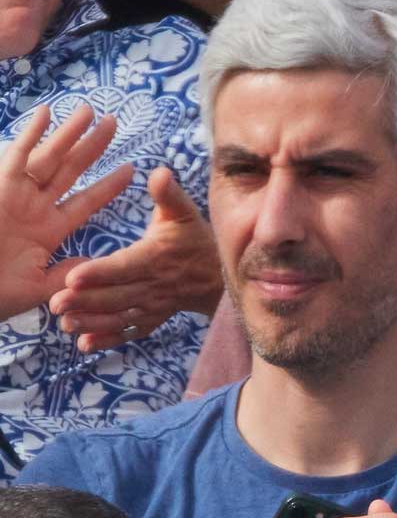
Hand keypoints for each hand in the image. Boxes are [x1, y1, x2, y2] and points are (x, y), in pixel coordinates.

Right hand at [0, 104, 132, 320]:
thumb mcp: (38, 287)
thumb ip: (68, 273)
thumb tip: (97, 264)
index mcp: (49, 230)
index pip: (86, 202)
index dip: (108, 185)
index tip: (131, 169)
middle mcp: (34, 207)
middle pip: (71, 170)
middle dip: (92, 146)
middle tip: (115, 121)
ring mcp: (15, 195)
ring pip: (48, 157)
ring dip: (68, 133)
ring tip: (91, 111)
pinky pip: (15, 157)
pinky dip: (29, 135)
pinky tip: (46, 113)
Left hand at [50, 166, 221, 351]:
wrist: (220, 277)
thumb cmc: (196, 240)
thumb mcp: (185, 212)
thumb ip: (169, 194)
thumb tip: (159, 172)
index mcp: (156, 257)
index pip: (125, 266)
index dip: (100, 273)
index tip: (74, 277)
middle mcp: (154, 285)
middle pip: (117, 295)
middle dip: (86, 301)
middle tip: (56, 303)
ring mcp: (153, 305)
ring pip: (120, 316)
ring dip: (92, 322)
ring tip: (65, 323)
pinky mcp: (152, 319)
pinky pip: (130, 332)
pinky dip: (108, 340)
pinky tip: (84, 345)